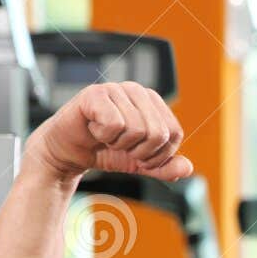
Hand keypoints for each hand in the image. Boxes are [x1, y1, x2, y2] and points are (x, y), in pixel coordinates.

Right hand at [25, 81, 193, 182]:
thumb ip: (165, 167)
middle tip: (121, 147)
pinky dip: (104, 136)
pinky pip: (114, 124)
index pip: (174, 133)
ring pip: (136, 130)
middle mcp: (138, 91)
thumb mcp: (141, 163)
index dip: (159, 155)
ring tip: (107, 137)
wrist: (70, 152)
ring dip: (119, 144)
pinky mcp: (95, 94)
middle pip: (158, 133)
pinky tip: (95, 129)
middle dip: (139, 152)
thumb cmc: (106, 150)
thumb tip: (186, 168)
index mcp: (154, 103)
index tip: (140, 155)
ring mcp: (116, 89)